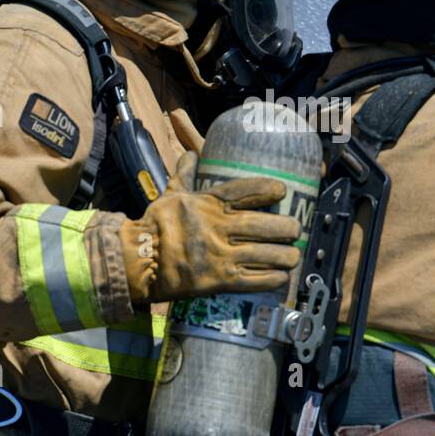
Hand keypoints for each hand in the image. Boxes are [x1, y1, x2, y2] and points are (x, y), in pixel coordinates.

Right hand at [120, 152, 301, 303]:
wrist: (139, 261)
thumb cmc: (156, 226)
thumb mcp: (170, 195)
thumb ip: (185, 175)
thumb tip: (191, 154)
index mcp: (208, 204)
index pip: (245, 190)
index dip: (268, 189)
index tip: (282, 190)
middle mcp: (217, 228)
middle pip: (264, 225)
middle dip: (286, 228)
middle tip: (295, 229)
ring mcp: (220, 256)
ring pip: (266, 254)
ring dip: (286, 255)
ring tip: (294, 255)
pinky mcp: (220, 281)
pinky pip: (255, 280)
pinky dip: (273, 278)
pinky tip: (282, 276)